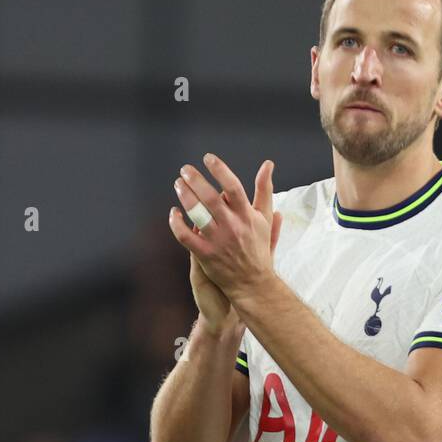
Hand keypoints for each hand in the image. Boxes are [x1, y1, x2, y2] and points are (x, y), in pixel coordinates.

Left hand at [169, 154, 282, 302]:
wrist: (253, 283)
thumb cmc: (258, 248)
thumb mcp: (264, 217)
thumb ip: (264, 190)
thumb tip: (267, 165)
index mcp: (247, 216)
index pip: (233, 187)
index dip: (219, 170)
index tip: (208, 158)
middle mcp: (232, 227)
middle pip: (211, 198)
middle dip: (195, 180)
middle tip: (185, 170)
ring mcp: (217, 241)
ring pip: (197, 215)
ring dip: (185, 196)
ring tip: (179, 184)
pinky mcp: (205, 255)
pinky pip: (185, 236)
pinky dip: (176, 223)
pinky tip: (174, 213)